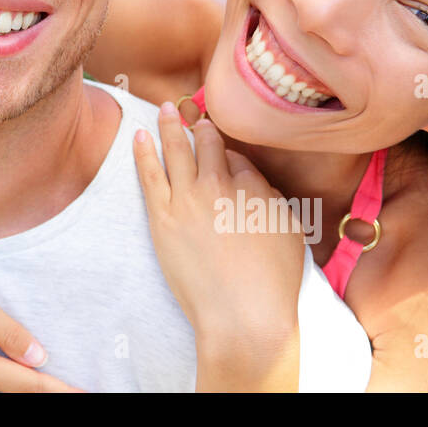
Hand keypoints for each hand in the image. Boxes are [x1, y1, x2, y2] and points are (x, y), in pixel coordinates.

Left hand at [133, 103, 303, 390]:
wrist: (244, 316)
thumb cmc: (272, 284)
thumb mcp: (288, 233)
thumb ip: (271, 200)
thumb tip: (256, 184)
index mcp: (254, 187)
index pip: (238, 158)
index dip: (231, 157)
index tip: (224, 156)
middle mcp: (221, 185)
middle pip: (209, 145)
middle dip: (202, 129)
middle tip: (193, 116)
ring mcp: (189, 198)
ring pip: (177, 150)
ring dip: (170, 125)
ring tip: (164, 109)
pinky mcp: (162, 217)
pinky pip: (149, 173)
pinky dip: (143, 150)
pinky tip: (139, 134)